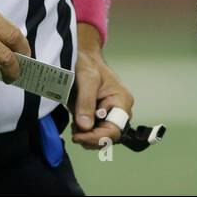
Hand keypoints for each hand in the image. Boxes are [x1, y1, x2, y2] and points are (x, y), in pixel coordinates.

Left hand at [70, 24, 134, 149]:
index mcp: (122, 101)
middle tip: (74, 133)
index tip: (78, 135)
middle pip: (109, 137)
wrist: (81, 58)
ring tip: (75, 125)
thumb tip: (85, 127)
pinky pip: (94, 132)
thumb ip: (85, 102)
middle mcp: (119, 111)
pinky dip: (84, 132)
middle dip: (91, 138)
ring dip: (87, 136)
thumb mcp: (86, 78)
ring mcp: (109, 114)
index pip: (115, 129)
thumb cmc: (87, 63)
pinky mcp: (99, 116)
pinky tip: (76, 123)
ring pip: (101, 137)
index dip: (97, 137)